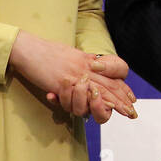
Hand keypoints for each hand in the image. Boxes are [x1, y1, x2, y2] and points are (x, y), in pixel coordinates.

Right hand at [8, 33, 136, 121]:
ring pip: (97, 93)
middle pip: (109, 85)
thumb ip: (82, 64)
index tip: (132, 98)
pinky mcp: (63, 82)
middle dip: (121, 100)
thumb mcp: (70, 56)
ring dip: (104, 104)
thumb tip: (91, 73)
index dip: (123, 88)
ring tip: (114, 109)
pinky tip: (95, 105)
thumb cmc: (46, 53)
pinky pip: (77, 97)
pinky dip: (85, 102)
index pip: (112, 74)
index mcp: (87, 61)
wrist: (28, 48)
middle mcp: (85, 67)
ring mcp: (75, 74)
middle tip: (132, 112)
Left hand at [54, 73, 137, 123]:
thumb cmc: (106, 66)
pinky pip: (56, 103)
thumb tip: (99, 68)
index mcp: (105, 101)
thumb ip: (114, 69)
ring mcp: (76, 101)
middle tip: (83, 82)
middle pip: (83, 111)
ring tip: (68, 80)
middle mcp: (88, 104)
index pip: (103, 114)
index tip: (95, 94)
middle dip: (81, 98)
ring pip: (69, 108)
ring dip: (68, 96)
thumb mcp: (117, 65)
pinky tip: (51, 94)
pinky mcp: (64, 96)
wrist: (88, 59)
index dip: (99, 108)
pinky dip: (54, 99)